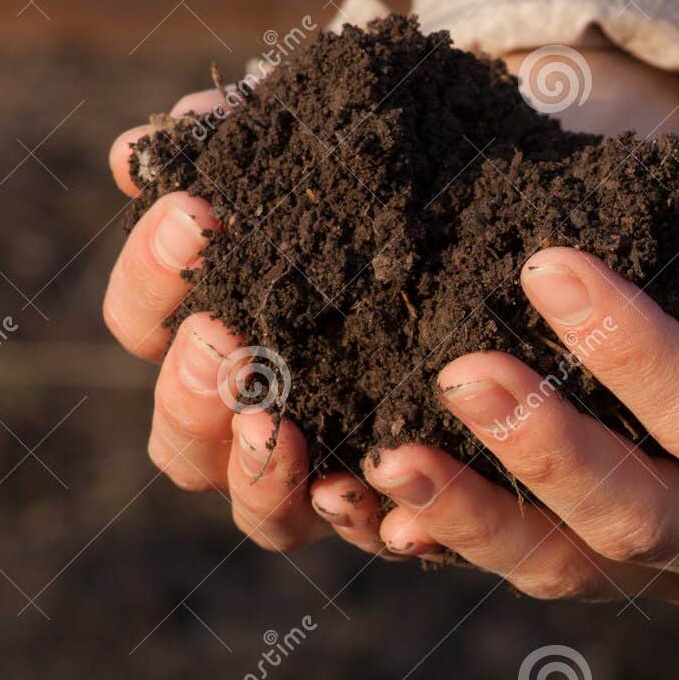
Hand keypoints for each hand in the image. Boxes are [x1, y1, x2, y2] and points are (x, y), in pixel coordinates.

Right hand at [102, 46, 678, 556]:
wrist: (537, 221)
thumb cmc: (418, 187)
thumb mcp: (342, 149)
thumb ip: (249, 141)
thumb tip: (140, 156)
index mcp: (230, 325)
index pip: (145, 325)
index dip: (152, 285)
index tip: (198, 219)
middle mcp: (272, 414)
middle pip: (185, 444)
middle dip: (195, 389)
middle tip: (230, 338)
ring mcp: (344, 473)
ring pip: (267, 515)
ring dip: (261, 475)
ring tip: (283, 427)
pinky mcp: (430, 510)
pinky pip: (390, 538)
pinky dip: (380, 521)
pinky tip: (391, 490)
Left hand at [366, 161, 678, 602]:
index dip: (633, 355)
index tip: (545, 266)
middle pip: (642, 519)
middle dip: (543, 448)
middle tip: (456, 369)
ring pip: (576, 569)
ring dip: (478, 518)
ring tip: (386, 458)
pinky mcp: (628, 567)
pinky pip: (540, 567)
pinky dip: (462, 540)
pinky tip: (385, 508)